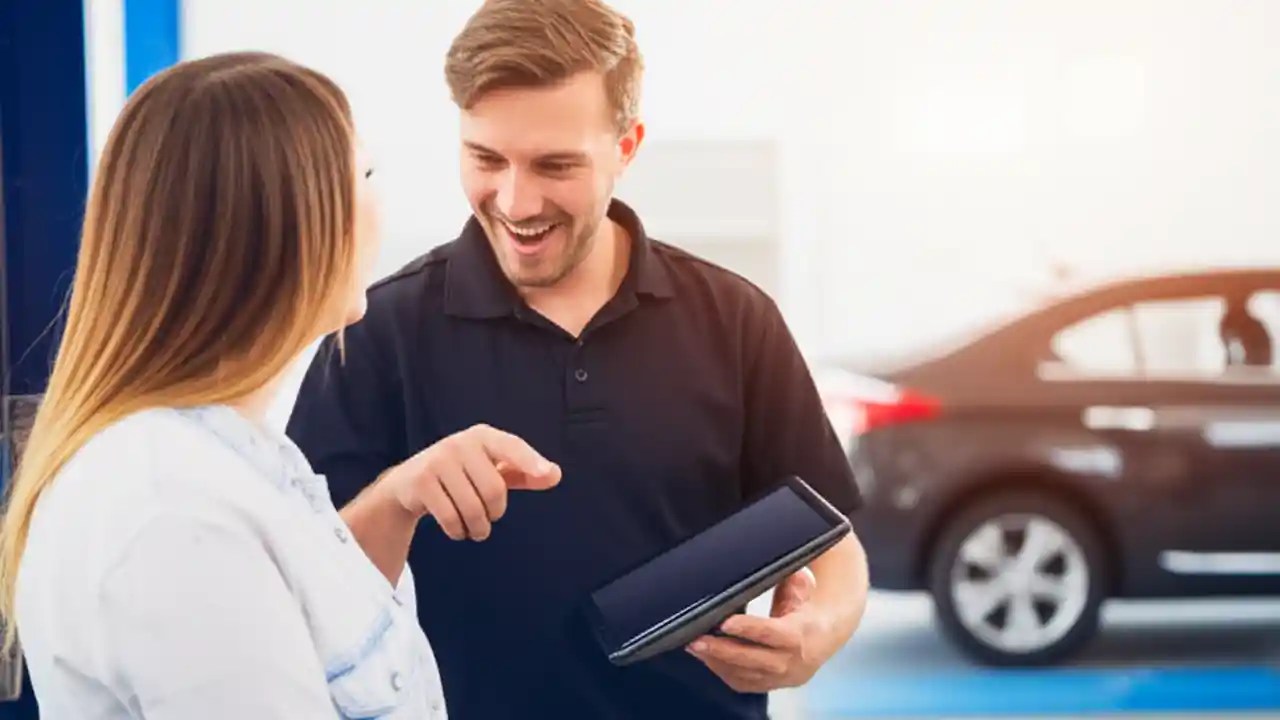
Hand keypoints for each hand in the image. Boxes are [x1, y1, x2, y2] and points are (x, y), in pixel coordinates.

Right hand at [383, 424, 560, 540]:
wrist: (409, 483)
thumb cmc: (462, 475)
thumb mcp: (493, 470)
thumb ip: (525, 473)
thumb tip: (555, 475)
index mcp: (483, 437)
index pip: (511, 447)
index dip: (530, 461)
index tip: (547, 474)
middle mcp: (460, 443)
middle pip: (493, 489)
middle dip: (495, 512)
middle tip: (489, 517)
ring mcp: (438, 460)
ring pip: (472, 508)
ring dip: (477, 528)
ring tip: (475, 528)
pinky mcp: (421, 481)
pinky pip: (450, 518)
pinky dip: (458, 531)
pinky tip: (457, 528)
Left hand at [687, 568, 831, 693]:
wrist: (828, 634)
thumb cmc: (808, 604)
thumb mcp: (799, 585)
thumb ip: (784, 569)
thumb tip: (765, 542)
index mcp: (802, 633)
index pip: (772, 633)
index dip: (748, 629)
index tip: (723, 622)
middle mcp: (794, 661)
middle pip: (753, 659)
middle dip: (721, 650)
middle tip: (696, 639)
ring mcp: (783, 677)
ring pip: (745, 674)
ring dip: (716, 661)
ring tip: (694, 646)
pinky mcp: (772, 684)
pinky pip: (743, 683)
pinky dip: (723, 670)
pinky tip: (707, 657)